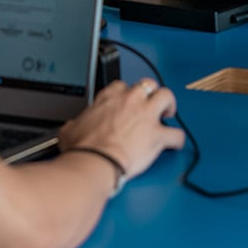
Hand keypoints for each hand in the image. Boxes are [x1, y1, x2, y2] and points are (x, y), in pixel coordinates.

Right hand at [59, 78, 184, 178]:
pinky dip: (177, 139)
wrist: (94, 162)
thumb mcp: (70, 130)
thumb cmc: (83, 149)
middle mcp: (131, 102)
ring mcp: (146, 116)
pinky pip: (176, 134)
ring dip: (169, 104)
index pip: (122, 86)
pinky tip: (176, 143)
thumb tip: (72, 127)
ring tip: (168, 112)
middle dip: (150, 93)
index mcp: (109, 98)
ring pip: (167, 97)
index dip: (126, 94)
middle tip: (150, 103)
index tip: (126, 102)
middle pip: (147, 85)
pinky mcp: (157, 135)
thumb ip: (76, 123)